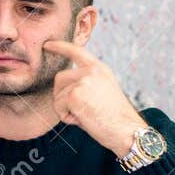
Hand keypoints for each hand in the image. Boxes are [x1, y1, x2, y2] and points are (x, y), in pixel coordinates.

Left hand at [42, 38, 147, 157]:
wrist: (127, 130)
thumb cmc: (116, 117)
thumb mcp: (104, 90)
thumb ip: (87, 82)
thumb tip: (65, 85)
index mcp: (100, 69)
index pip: (76, 51)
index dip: (59, 47)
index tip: (47, 45)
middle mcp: (91, 71)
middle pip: (60, 78)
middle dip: (62, 96)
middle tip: (81, 110)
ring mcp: (82, 81)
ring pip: (57, 95)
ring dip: (66, 109)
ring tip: (86, 115)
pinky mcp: (74, 95)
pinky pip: (59, 107)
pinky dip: (67, 117)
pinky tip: (83, 119)